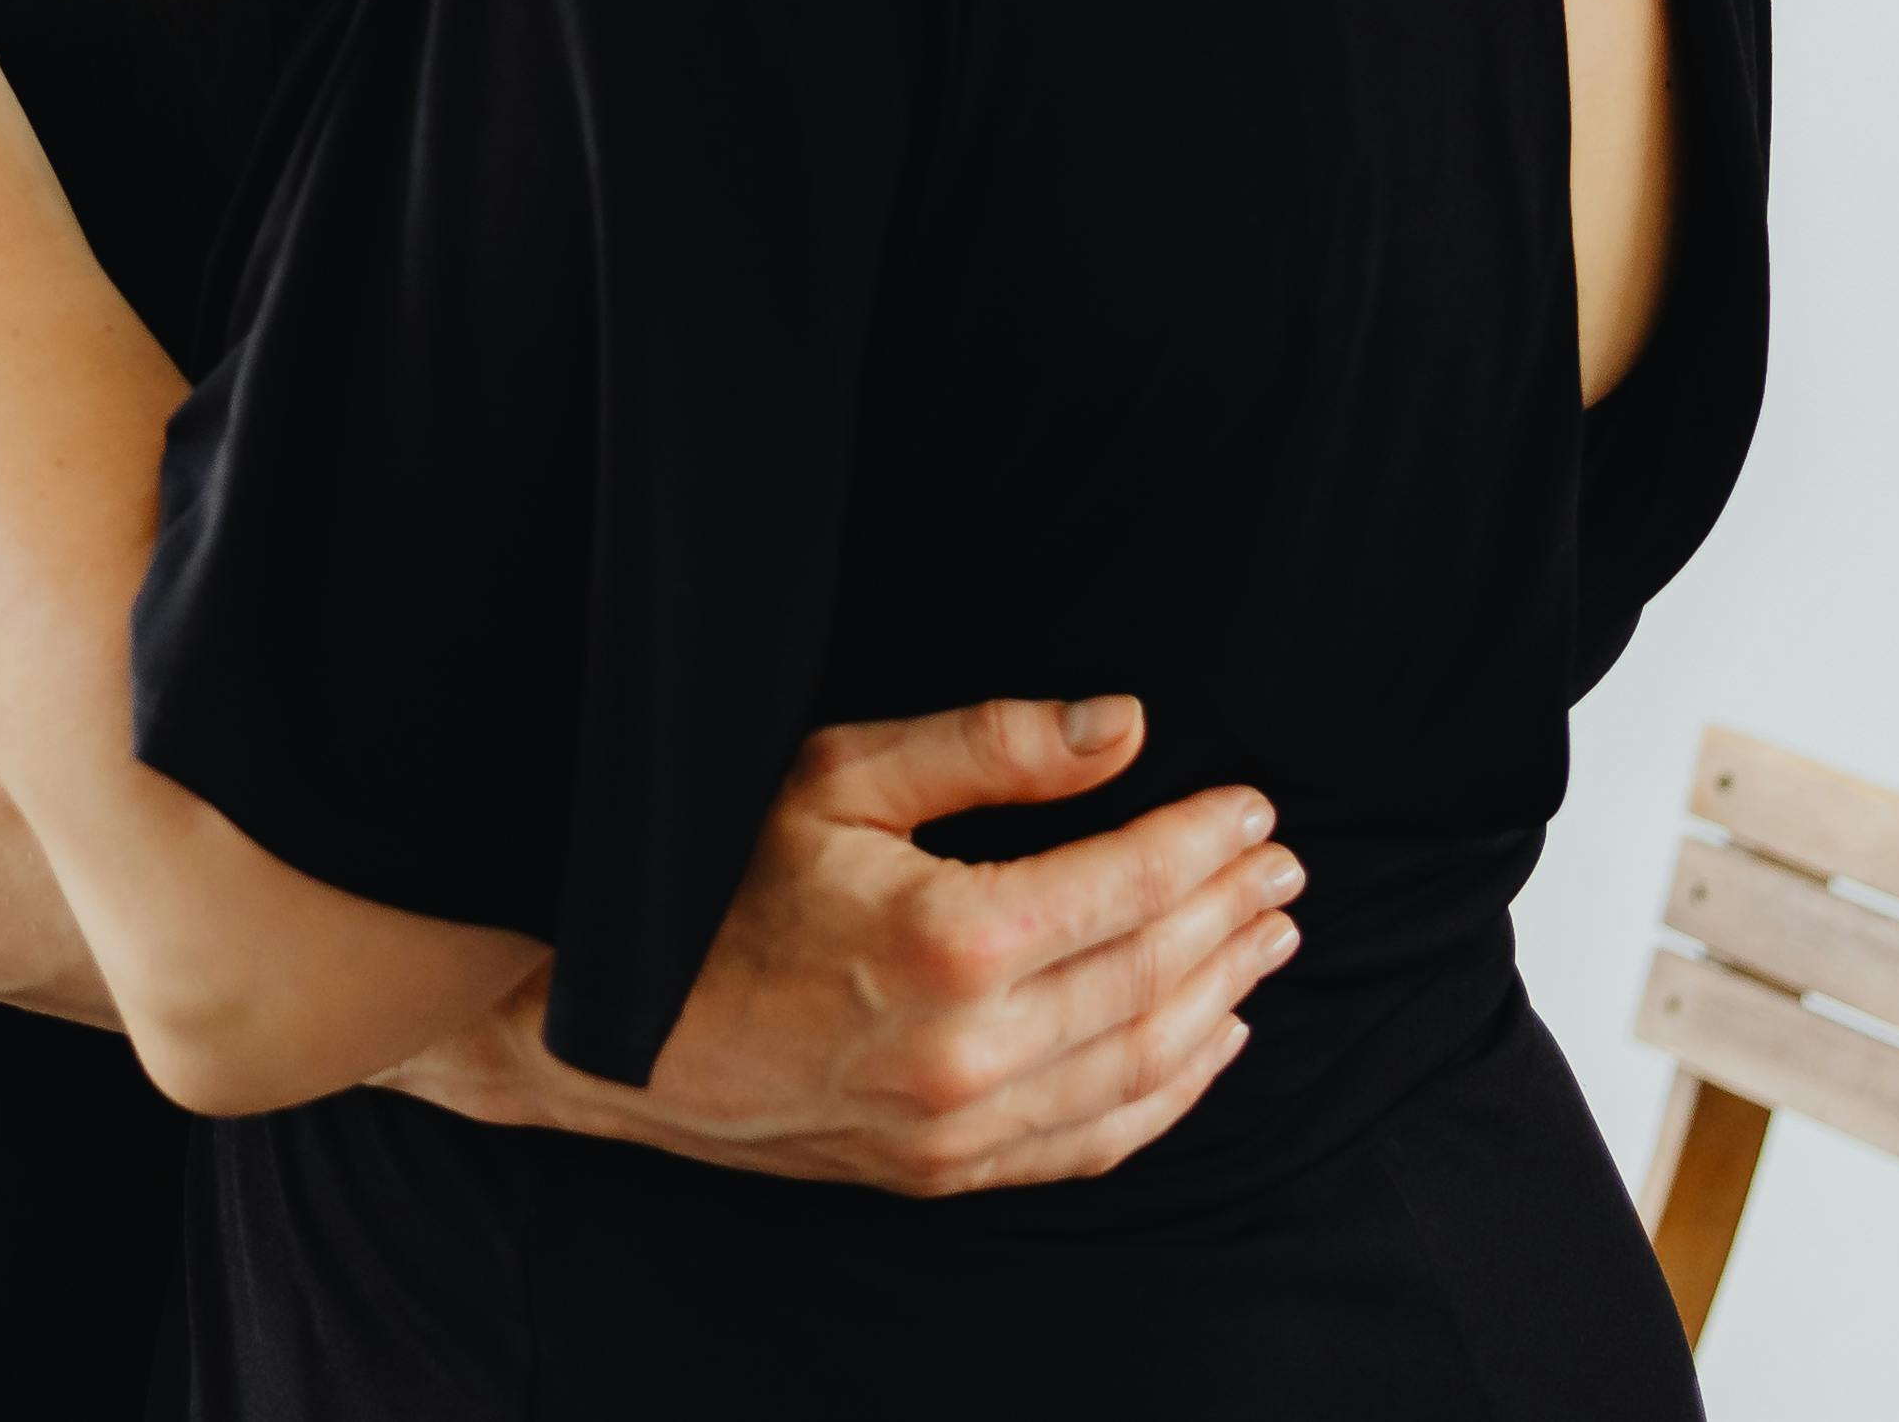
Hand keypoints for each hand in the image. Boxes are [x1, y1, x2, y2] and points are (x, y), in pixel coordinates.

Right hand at [371, 696, 1300, 1195]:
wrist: (613, 1034)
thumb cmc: (711, 883)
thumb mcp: (835, 776)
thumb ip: (988, 746)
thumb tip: (1126, 725)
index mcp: (950, 941)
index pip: (1131, 886)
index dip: (1207, 842)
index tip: (1257, 807)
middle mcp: (970, 1051)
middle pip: (1155, 977)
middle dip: (1232, 915)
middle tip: (1285, 867)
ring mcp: (961, 1128)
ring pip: (1144, 1067)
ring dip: (1224, 999)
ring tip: (1270, 940)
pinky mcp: (946, 1173)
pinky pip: (1097, 1140)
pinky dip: (1172, 1092)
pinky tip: (1208, 1042)